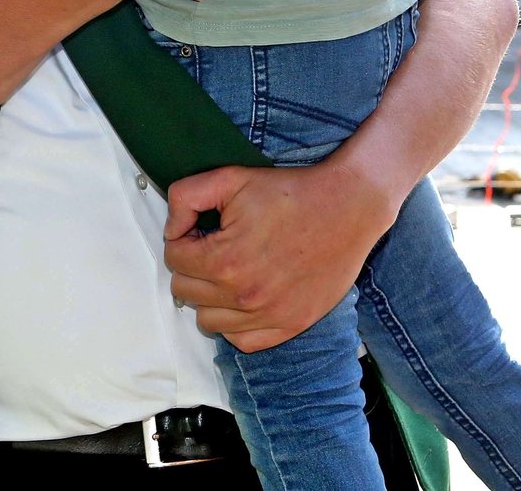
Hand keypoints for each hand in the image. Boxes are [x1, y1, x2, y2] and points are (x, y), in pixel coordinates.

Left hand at [163, 158, 399, 353]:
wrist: (348, 207)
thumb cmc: (290, 192)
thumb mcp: (230, 178)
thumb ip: (185, 197)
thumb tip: (172, 229)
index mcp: (225, 261)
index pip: (174, 259)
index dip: (183, 238)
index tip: (202, 229)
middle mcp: (244, 296)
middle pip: (185, 291)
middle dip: (193, 266)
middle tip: (216, 246)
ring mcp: (268, 316)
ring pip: (207, 320)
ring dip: (210, 296)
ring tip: (230, 270)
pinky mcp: (290, 326)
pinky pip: (240, 341)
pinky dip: (235, 322)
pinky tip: (245, 295)